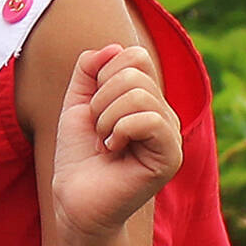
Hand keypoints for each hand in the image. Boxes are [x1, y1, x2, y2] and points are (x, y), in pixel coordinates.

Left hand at [51, 43, 182, 241]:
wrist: (75, 199)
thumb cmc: (78, 155)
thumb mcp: (77, 102)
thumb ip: (89, 69)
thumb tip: (114, 46)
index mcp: (147, 99)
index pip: (135, 56)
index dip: (103, 74)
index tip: (93, 107)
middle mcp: (164, 113)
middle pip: (136, 70)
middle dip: (101, 98)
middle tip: (98, 129)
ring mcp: (171, 134)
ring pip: (140, 93)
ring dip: (106, 117)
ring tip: (105, 141)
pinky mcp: (170, 156)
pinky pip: (149, 119)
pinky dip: (120, 130)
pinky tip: (113, 150)